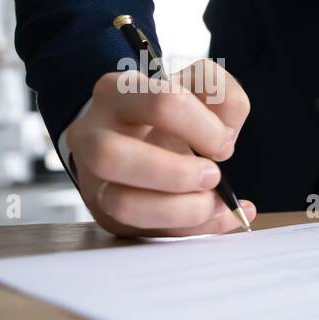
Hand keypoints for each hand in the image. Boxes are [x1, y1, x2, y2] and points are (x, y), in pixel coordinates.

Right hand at [66, 60, 255, 236]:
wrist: (142, 133)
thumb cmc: (172, 111)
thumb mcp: (202, 87)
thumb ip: (224, 96)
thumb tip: (225, 135)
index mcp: (118, 93)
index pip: (164, 103)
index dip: (206, 129)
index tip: (223, 143)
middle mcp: (93, 135)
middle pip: (113, 156)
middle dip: (176, 174)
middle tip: (212, 175)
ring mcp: (95, 179)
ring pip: (121, 205)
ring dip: (180, 210)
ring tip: (212, 201)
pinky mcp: (108, 214)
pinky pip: (145, 233)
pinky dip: (191, 230)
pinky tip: (219, 216)